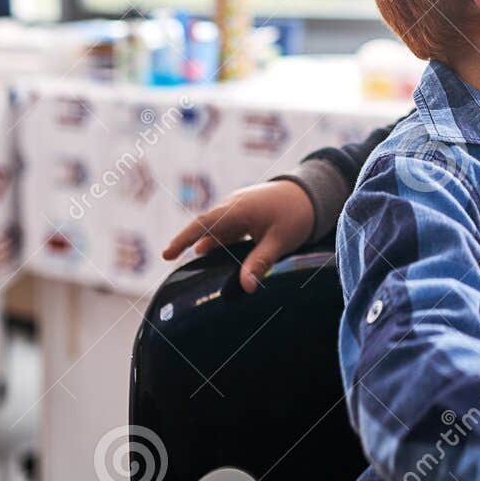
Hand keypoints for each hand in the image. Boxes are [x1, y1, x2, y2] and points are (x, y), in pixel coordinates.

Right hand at [160, 179, 314, 292]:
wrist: (313, 192)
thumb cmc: (297, 215)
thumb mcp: (280, 241)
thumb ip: (260, 262)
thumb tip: (245, 288)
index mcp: (238, 209)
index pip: (202, 225)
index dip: (182, 239)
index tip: (166, 255)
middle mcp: (234, 205)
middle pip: (205, 226)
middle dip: (189, 242)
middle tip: (171, 260)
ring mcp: (240, 206)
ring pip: (217, 227)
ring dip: (208, 243)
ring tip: (196, 264)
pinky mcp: (247, 210)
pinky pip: (228, 226)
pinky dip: (221, 240)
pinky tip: (220, 255)